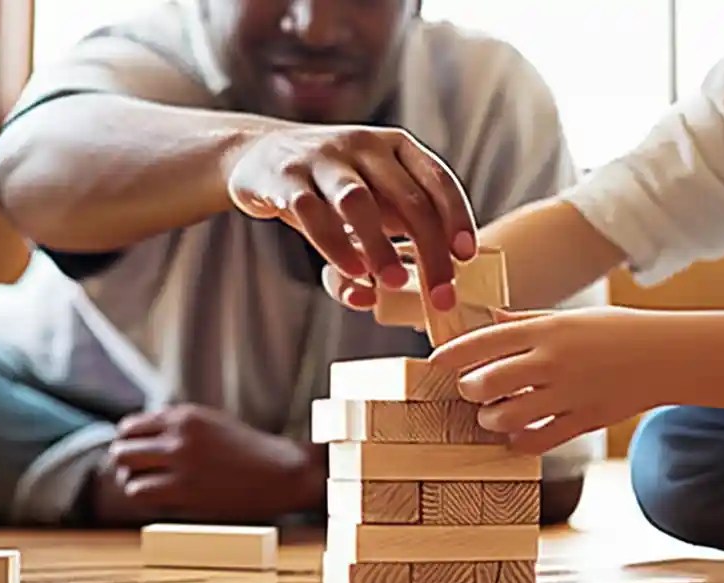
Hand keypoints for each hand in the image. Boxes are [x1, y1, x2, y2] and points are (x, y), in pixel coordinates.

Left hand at [102, 404, 325, 522]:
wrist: (284, 471)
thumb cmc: (251, 453)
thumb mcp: (214, 425)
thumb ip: (181, 429)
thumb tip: (145, 444)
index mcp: (185, 415)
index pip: (131, 427)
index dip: (129, 446)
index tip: (137, 460)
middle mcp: (179, 434)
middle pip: (122, 448)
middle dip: (124, 465)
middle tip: (137, 478)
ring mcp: (181, 461)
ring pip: (125, 470)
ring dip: (131, 482)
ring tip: (148, 491)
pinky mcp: (185, 488)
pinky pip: (139, 492)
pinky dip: (142, 499)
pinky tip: (160, 502)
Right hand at [227, 124, 476, 309]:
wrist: (258, 156)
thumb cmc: (329, 189)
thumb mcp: (370, 204)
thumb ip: (392, 238)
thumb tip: (401, 292)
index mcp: (396, 148)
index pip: (438, 180)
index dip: (457, 218)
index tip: (465, 256)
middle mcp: (364, 145)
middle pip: (409, 199)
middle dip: (430, 251)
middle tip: (440, 295)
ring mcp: (323, 158)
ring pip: (359, 202)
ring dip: (381, 247)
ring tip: (395, 282)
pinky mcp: (286, 177)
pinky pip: (313, 215)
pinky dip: (335, 247)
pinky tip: (352, 272)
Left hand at [428, 308, 667, 454]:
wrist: (666, 356)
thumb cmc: (616, 332)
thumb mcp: (568, 318)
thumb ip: (525, 323)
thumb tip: (487, 320)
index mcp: (546, 330)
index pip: (483, 342)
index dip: (451, 355)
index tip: (435, 362)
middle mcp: (552, 362)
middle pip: (487, 383)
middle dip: (469, 390)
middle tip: (471, 390)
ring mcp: (567, 394)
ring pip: (506, 417)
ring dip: (491, 418)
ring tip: (493, 413)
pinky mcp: (583, 421)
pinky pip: (538, 441)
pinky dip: (520, 441)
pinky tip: (519, 433)